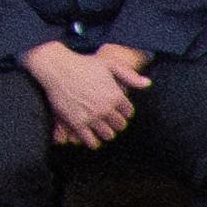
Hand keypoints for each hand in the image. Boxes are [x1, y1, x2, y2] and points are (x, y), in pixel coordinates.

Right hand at [22, 40, 142, 148]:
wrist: (58, 68)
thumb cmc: (83, 64)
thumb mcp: (109, 64)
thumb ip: (129, 75)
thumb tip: (148, 84)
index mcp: (116, 96)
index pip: (128, 113)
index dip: (123, 111)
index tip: (117, 109)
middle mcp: (106, 108)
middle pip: (120, 125)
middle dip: (116, 122)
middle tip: (108, 119)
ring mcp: (92, 117)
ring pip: (108, 135)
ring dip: (106, 132)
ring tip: (100, 126)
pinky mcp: (77, 124)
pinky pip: (91, 141)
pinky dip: (93, 141)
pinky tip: (91, 136)